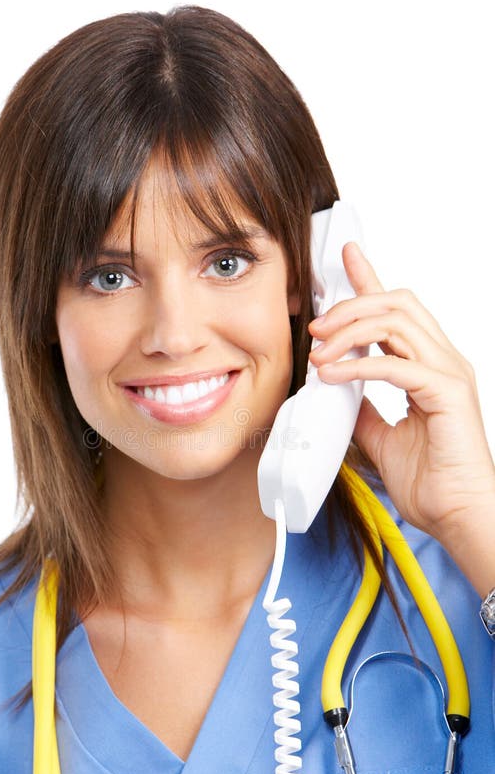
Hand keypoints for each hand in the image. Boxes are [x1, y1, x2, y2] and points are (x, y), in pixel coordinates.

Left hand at [307, 241, 494, 590]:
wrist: (457, 516)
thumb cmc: (431, 482)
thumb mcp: (381, 438)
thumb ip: (362, 408)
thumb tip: (333, 389)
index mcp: (430, 367)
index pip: (398, 311)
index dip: (371, 280)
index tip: (346, 258)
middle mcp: (443, 361)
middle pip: (397, 303)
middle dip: (351, 305)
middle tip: (317, 325)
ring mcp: (448, 373)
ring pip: (397, 322)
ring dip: (350, 330)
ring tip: (318, 351)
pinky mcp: (446, 393)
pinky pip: (394, 364)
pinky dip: (357, 364)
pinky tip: (331, 374)